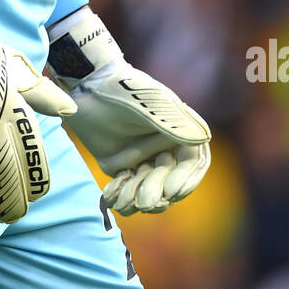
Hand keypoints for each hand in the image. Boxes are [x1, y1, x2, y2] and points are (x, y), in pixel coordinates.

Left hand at [47, 8, 210, 214]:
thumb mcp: (148, 103)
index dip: (186, 181)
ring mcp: (143, 157)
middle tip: (143, 203)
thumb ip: (172, 121)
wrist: (85, 84)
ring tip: (123, 203)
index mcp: (180, 130)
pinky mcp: (121, 165)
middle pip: (170, 180)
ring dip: (138, 198)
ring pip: (149, 189)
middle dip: (157, 192)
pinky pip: (127, 188)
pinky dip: (120, 196)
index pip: (193, 163)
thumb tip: (203, 139)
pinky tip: (110, 198)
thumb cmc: (121, 87)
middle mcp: (165, 146)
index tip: (170, 193)